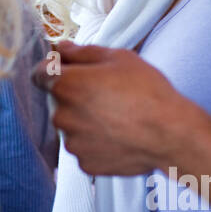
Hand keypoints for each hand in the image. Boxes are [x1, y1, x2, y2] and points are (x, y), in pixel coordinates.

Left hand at [31, 41, 188, 175]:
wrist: (171, 135)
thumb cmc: (148, 91)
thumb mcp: (118, 58)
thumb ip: (82, 52)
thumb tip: (61, 48)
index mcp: (65, 85)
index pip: (39, 74)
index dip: (53, 68)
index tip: (69, 68)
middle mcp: (62, 116)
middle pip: (59, 101)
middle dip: (76, 96)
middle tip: (107, 94)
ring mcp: (72, 143)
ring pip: (72, 126)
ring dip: (86, 121)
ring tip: (118, 117)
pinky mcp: (85, 164)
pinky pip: (85, 148)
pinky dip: (97, 142)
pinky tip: (119, 135)